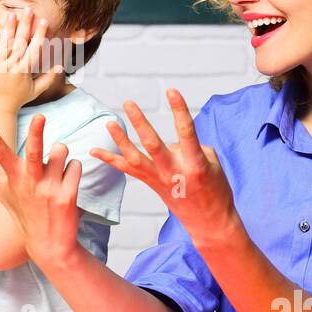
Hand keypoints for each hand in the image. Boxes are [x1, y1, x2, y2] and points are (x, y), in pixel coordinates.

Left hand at [0, 9, 60, 108]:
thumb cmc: (15, 100)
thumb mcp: (34, 90)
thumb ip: (48, 78)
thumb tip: (61, 67)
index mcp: (24, 71)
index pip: (34, 48)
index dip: (40, 34)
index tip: (44, 21)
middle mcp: (11, 67)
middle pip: (20, 42)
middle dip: (25, 25)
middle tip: (28, 9)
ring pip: (4, 44)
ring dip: (8, 27)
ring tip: (12, 14)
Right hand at [0, 114, 84, 270]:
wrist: (49, 244)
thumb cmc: (22, 211)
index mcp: (13, 179)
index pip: (0, 156)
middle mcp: (30, 183)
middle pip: (34, 152)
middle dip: (36, 133)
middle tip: (41, 117)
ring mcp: (49, 190)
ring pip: (60, 150)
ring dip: (60, 153)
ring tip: (55, 169)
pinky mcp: (68, 196)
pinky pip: (74, 165)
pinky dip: (72, 169)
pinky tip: (66, 182)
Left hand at [90, 89, 240, 243]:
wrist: (209, 221)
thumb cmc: (216, 189)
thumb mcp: (212, 164)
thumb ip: (190, 147)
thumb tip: (170, 142)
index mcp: (194, 163)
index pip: (186, 132)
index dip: (179, 110)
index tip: (172, 90)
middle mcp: (174, 171)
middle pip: (152, 144)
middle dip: (140, 122)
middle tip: (128, 103)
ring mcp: (160, 179)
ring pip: (135, 158)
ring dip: (120, 140)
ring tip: (109, 122)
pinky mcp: (151, 184)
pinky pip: (128, 170)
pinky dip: (110, 159)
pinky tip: (94, 150)